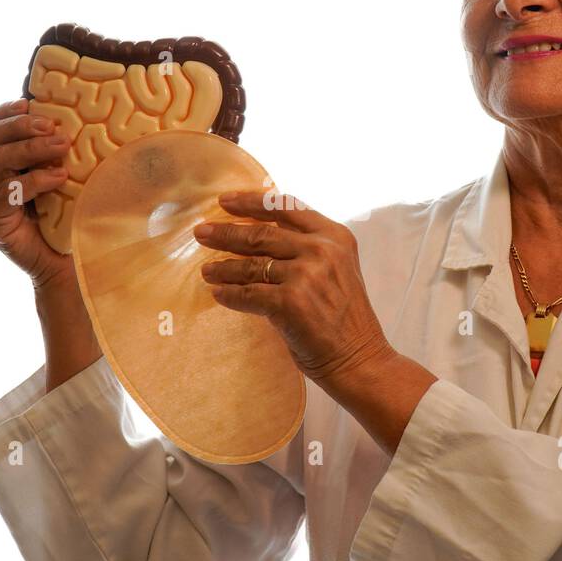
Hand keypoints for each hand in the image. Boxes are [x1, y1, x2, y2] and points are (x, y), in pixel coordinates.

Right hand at [0, 97, 73, 291]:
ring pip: (0, 160)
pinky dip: (36, 179)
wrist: (70, 266)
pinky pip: (9, 191)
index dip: (6, 113)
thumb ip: (61, 153)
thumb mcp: (68, 178)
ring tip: (63, 146)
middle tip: (52, 125)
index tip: (30, 103)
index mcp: (5, 167)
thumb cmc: (74, 219)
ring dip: (33, 148)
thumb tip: (78, 119)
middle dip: (20, 125)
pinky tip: (60, 178)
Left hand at [193, 190, 395, 385]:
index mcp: (335, 236)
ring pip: (251, 265)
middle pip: (261, 233)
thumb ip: (307, 249)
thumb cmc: (346, 319)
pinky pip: (248, 294)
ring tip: (206, 270)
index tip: (225, 201)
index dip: (251, 201)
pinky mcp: (290, 302)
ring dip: (223, 267)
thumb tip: (257, 237)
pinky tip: (218, 295)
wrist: (360, 359)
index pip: (286, 207)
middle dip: (226, 232)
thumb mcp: (337, 269)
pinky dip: (229, 295)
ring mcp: (306, 275)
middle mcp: (322, 250)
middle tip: (201, 232)